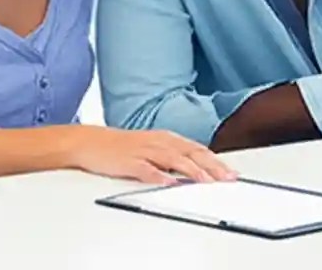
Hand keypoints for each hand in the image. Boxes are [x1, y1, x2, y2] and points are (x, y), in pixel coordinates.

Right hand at [69, 127, 238, 185]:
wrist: (89, 142)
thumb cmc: (122, 147)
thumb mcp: (152, 148)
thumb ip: (174, 158)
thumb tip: (197, 171)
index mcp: (166, 139)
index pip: (197, 150)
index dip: (216, 161)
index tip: (232, 174)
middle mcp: (158, 142)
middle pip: (190, 153)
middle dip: (211, 166)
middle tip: (227, 179)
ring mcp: (143, 151)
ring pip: (172, 159)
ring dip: (191, 170)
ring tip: (206, 181)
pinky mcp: (128, 161)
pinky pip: (145, 168)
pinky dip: (158, 175)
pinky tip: (169, 182)